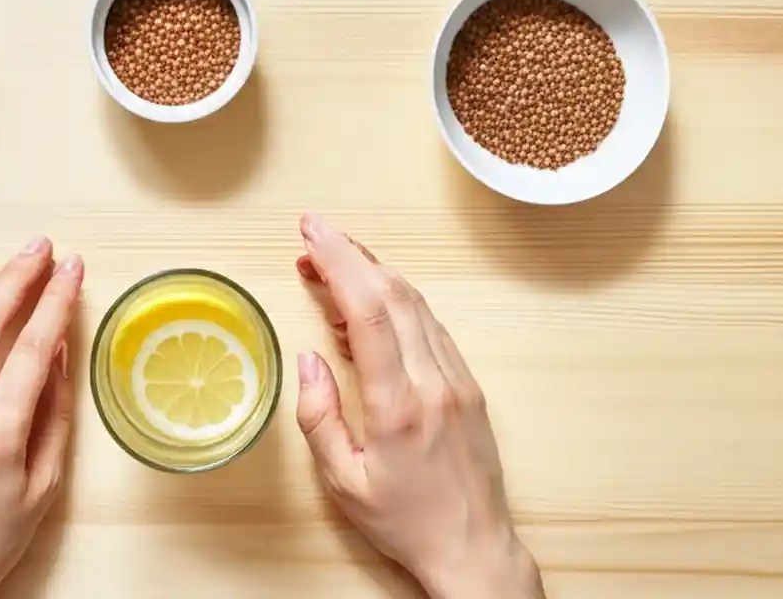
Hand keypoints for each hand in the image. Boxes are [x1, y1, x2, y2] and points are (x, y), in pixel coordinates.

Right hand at [294, 214, 543, 598]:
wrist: (473, 548)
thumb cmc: (405, 522)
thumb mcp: (343, 483)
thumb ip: (319, 417)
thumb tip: (309, 359)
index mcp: (398, 405)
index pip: (369, 311)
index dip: (339, 262)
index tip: (311, 233)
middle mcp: (434, 383)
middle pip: (395, 294)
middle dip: (351, 254)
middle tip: (312, 234)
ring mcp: (458, 380)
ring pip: (417, 305)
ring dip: (374, 274)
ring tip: (332, 262)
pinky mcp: (468, 385)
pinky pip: (431, 327)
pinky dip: (397, 303)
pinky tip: (368, 305)